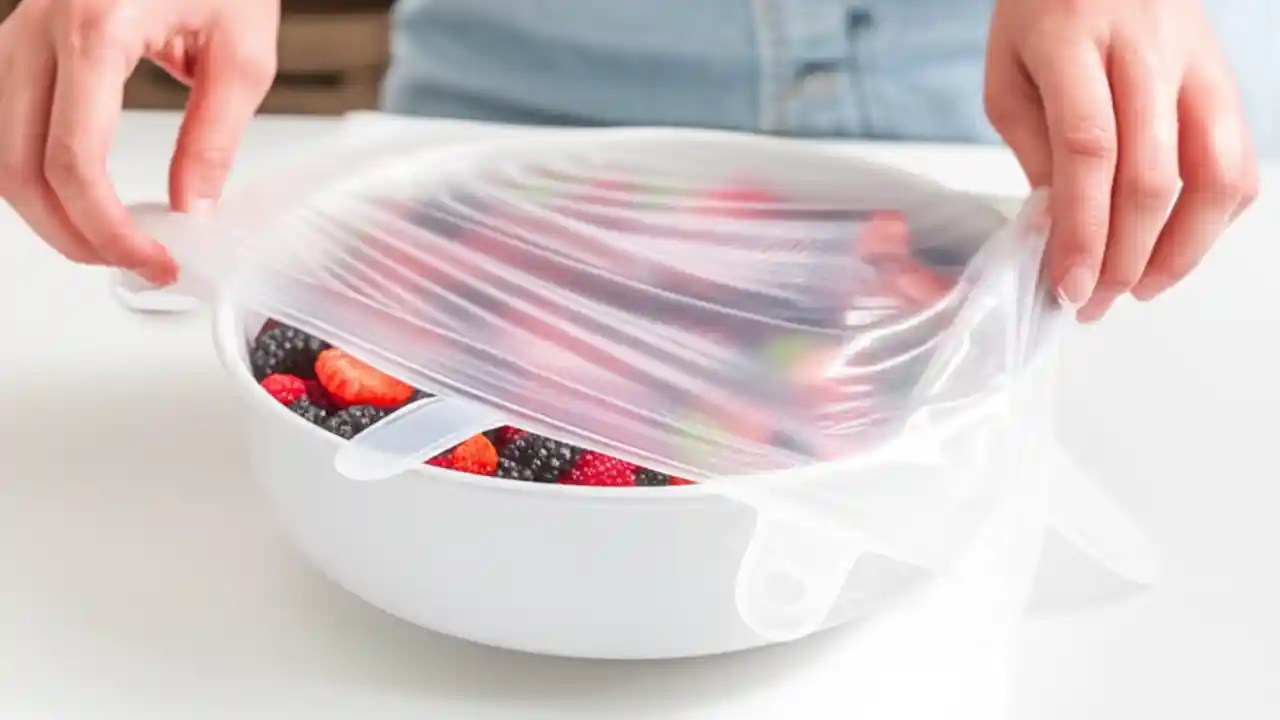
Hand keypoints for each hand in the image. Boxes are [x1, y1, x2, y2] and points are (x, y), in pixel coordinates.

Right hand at [0, 0, 277, 284]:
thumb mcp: (243, 52)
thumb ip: (214, 137)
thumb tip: (192, 209)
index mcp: (95, 28)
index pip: (75, 162)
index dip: (110, 231)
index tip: (154, 261)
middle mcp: (39, 27)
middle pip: (18, 166)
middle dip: (72, 236)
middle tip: (133, 264)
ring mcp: (20, 29)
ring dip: (46, 210)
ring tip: (110, 241)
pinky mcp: (24, 35)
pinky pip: (6, 119)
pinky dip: (34, 169)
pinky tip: (80, 196)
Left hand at [984, 0, 1257, 321]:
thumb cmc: (1042, 12)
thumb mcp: (1008, 76)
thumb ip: (1035, 150)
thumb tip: (1063, 232)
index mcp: (1074, 40)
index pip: (1089, 150)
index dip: (1083, 230)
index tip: (1068, 285)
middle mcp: (1147, 47)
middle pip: (1152, 173)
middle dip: (1124, 257)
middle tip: (1092, 301)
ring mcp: (1197, 60)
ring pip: (1215, 172)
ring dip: (1181, 249)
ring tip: (1138, 287)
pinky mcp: (1225, 75)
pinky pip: (1237, 158)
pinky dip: (1213, 216)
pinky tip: (1175, 245)